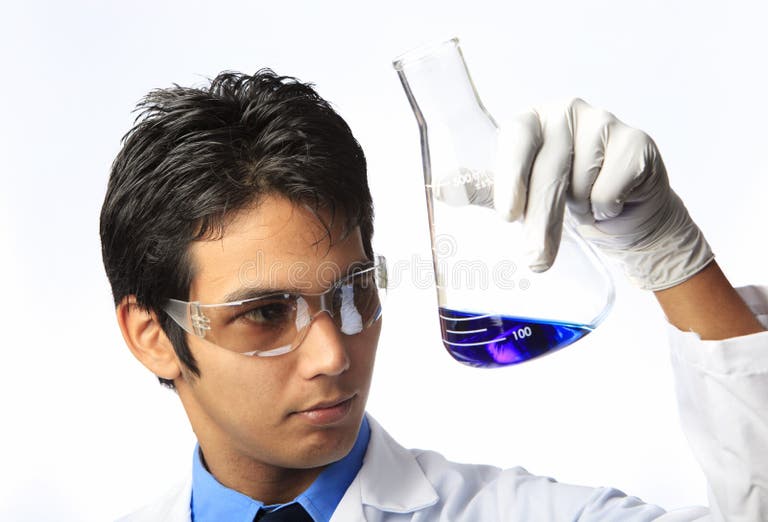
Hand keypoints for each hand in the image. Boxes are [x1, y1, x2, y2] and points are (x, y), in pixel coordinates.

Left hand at [493, 98, 712, 290]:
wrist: (619, 206)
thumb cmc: (561, 194)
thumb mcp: (518, 192)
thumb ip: (482, 189)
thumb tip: (436, 188)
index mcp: (529, 120)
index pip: (516, 140)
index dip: (511, 176)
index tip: (507, 215)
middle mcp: (564, 111)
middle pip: (549, 171)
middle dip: (542, 222)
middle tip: (536, 261)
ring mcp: (603, 121)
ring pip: (582, 181)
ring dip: (579, 210)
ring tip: (582, 208)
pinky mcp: (637, 141)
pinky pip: (612, 187)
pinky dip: (608, 206)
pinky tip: (611, 201)